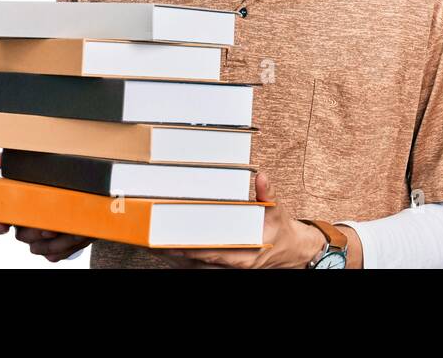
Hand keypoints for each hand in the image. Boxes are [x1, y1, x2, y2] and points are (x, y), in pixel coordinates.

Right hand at [0, 151, 93, 261]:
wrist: (84, 200)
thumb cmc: (54, 184)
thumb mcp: (39, 173)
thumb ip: (18, 166)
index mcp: (16, 210)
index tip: (2, 225)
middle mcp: (24, 228)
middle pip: (21, 235)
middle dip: (34, 231)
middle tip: (47, 226)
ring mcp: (39, 240)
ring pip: (37, 247)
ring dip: (52, 241)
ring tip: (67, 228)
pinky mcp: (55, 250)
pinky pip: (54, 255)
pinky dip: (65, 247)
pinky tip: (75, 235)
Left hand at [156, 172, 324, 268]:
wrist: (288, 249)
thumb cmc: (278, 229)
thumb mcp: (276, 210)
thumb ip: (267, 193)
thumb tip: (261, 178)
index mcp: (245, 254)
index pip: (213, 253)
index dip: (193, 248)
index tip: (174, 241)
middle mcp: (234, 263)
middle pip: (200, 259)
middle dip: (177, 250)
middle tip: (155, 239)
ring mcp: (227, 266)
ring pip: (197, 263)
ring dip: (177, 254)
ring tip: (155, 243)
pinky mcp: (222, 264)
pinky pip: (200, 263)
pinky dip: (185, 256)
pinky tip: (169, 247)